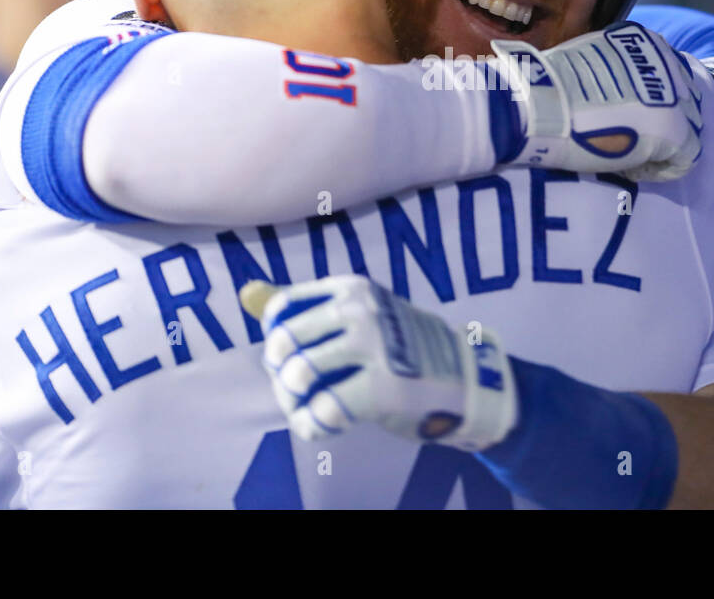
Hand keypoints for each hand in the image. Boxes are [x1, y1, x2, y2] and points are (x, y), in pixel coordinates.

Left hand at [240, 275, 517, 450]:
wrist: (466, 382)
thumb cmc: (406, 352)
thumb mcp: (359, 319)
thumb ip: (305, 310)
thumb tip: (247, 293)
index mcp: (351, 289)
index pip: (282, 308)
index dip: (276, 341)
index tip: (295, 359)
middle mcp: (360, 310)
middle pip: (284, 343)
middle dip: (282, 375)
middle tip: (299, 392)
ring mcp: (373, 347)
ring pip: (299, 375)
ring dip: (295, 403)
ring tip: (312, 410)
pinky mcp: (382, 388)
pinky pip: (323, 410)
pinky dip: (317, 425)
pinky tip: (331, 425)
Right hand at [490, 22, 702, 181]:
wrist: (544, 107)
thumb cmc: (553, 86)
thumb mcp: (589, 60)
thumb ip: (613, 69)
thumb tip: (616, 91)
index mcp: (646, 42)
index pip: (664, 74)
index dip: (649, 99)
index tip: (625, 117)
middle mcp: (667, 65)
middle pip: (682, 99)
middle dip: (662, 120)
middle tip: (632, 139)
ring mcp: (675, 99)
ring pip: (689, 128)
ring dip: (663, 144)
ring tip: (630, 156)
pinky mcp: (676, 133)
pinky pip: (682, 158)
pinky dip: (659, 168)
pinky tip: (631, 169)